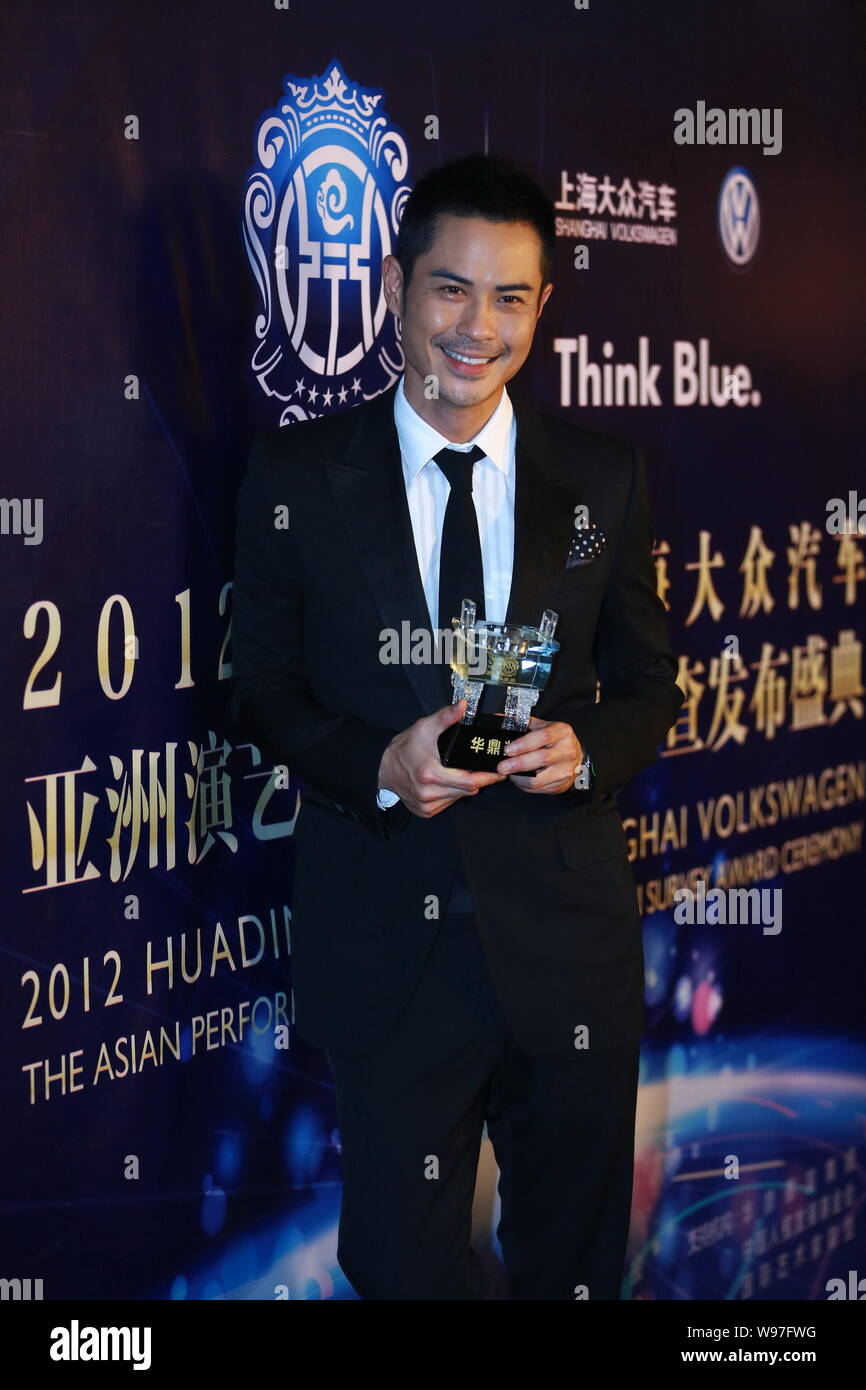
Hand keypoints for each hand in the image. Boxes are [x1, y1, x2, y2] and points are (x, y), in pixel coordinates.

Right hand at [378, 699, 504, 817]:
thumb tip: (463, 705)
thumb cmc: (404, 747)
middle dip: (479, 781)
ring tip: (467, 773)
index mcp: (430, 774)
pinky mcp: (424, 811)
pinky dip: (453, 794)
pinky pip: (447, 804)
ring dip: (465, 788)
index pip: (468, 782)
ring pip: (458, 798)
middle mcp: (428, 793)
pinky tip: (451, 782)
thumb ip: (445, 717)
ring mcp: (426, 805)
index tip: (499, 772)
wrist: (382, 768)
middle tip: (487, 769)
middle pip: (466, 791)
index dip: (487, 777)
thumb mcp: (424, 727)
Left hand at [495, 716, 581, 794]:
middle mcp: (567, 751)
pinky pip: (538, 788)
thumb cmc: (555, 740)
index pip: (544, 736)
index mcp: (562, 732)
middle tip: (502, 767)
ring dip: (519, 777)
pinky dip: (524, 784)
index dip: (524, 744)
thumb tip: (500, 721)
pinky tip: (519, 778)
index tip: (508, 750)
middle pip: (542, 758)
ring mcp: (566, 770)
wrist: (574, 758)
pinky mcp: (560, 785)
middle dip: (519, 764)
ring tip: (508, 773)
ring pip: (539, 779)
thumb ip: (523, 724)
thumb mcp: (543, 726)